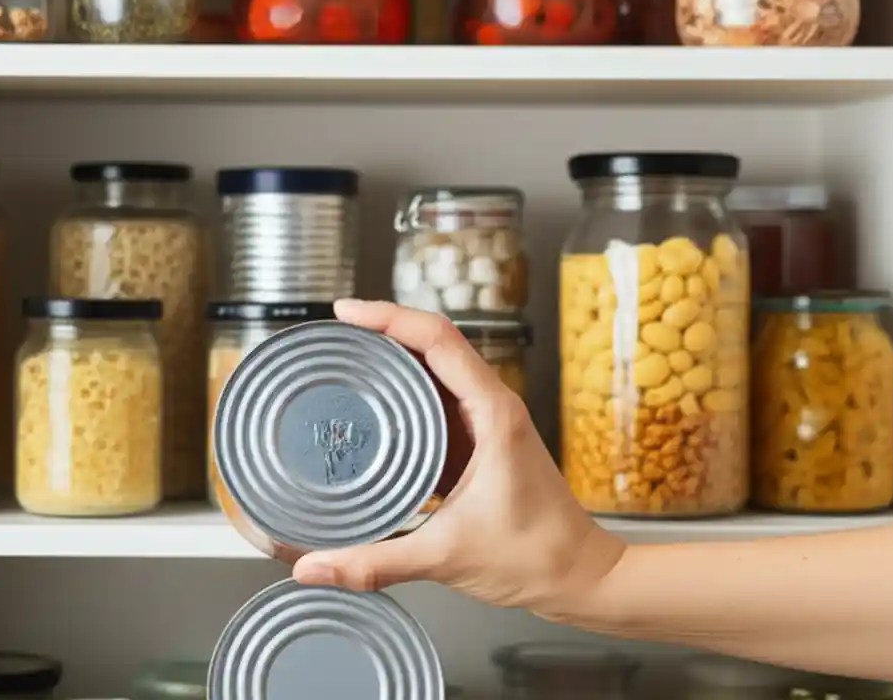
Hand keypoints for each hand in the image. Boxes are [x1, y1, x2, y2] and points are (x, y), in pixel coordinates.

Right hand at [292, 300, 625, 614]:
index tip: (347, 312)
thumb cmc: (534, 558)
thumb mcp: (443, 557)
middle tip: (334, 335)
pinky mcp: (478, 447)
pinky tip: (371, 409)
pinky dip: (403, 398)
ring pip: (435, 373)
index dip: (389, 317)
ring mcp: (486, 426)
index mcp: (492, 414)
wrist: (579, 579)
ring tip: (343, 360)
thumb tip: (312, 567)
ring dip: (393, 361)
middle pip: (433, 344)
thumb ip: (373, 562)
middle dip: (383, 331)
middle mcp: (491, 409)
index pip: (438, 340)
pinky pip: (436, 406)